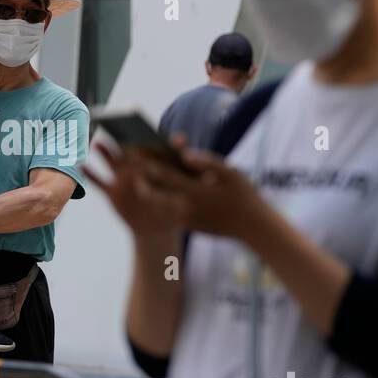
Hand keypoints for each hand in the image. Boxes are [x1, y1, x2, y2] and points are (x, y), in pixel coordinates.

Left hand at [87, 140, 262, 239]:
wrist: (253, 227)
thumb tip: (185, 154)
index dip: (146, 161)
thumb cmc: (244, 194)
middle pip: (154, 189)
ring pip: (158, 203)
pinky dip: (158, 204)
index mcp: (195, 189)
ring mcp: (186, 217)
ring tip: (135, 181)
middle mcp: (186, 205)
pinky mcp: (188, 226)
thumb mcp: (230, 172)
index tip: (132, 150)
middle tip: (124, 166)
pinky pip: (168, 213)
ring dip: (146, 191)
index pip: (164, 172)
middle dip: (139, 177)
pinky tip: (152, 196)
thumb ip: (207, 161)